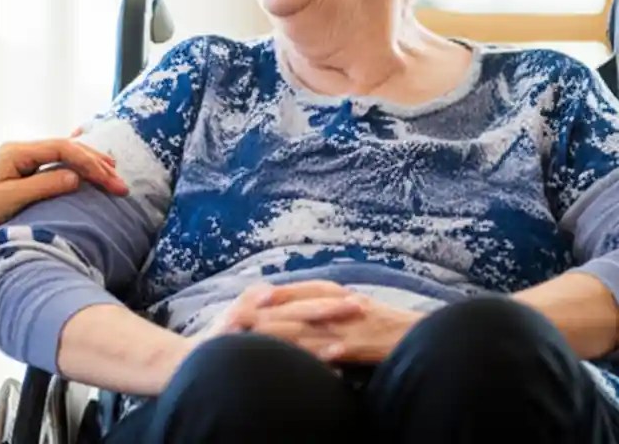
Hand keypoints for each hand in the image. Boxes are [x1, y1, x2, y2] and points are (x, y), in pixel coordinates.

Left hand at [0, 139, 128, 249]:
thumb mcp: (9, 200)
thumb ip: (43, 186)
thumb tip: (76, 177)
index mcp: (15, 152)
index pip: (61, 149)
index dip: (89, 162)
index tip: (110, 179)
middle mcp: (19, 150)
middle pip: (65, 149)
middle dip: (95, 164)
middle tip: (120, 182)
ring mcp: (20, 160)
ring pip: (62, 155)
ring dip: (88, 164)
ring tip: (113, 171)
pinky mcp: (21, 173)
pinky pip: (54, 164)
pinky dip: (75, 166)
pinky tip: (88, 166)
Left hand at [219, 281, 422, 363]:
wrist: (417, 333)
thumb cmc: (378, 322)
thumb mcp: (344, 304)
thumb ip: (316, 304)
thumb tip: (283, 305)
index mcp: (331, 292)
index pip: (289, 292)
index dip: (261, 300)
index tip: (235, 306)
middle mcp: (336, 304)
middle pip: (291, 309)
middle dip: (261, 317)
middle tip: (232, 323)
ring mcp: (348, 324)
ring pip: (307, 328)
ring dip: (280, 334)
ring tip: (254, 339)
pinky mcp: (362, 344)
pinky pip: (336, 349)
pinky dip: (318, 353)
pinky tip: (301, 357)